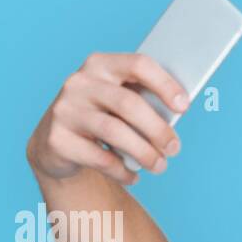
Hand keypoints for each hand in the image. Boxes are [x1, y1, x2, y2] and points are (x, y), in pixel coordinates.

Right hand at [26, 52, 187, 185]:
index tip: (184, 106)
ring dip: (144, 153)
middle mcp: (79, 82)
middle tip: (175, 148)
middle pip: (129, 103)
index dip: (165, 84)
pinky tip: (133, 176)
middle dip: (158, 129)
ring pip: (114, 131)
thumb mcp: (119, 103)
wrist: (56, 143)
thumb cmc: (102, 118)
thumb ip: (144, 101)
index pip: (138, 65)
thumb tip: (177, 113)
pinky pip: (99, 158)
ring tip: (159, 166)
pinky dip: (122, 170)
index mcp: (100, 65)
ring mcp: (65, 110)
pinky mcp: (57, 139)